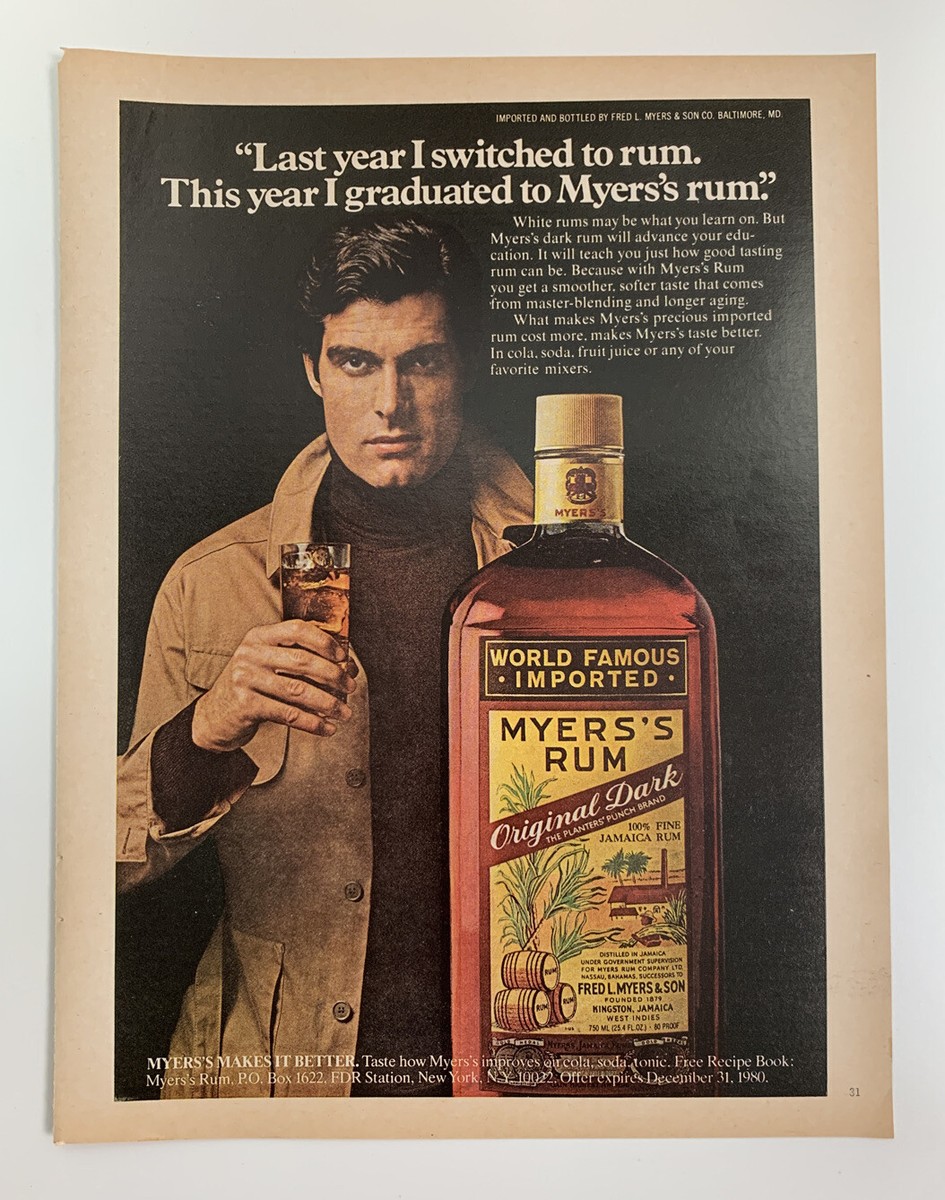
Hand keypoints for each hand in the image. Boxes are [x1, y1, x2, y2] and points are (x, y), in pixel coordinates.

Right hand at [191, 621, 356, 751]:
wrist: (212, 717)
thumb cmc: (249, 688)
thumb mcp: (264, 663)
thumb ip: (293, 657)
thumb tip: (343, 664)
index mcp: (258, 637)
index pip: (297, 630)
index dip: (325, 642)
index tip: (344, 657)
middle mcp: (250, 654)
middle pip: (303, 661)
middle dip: (334, 675)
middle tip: (351, 687)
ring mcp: (245, 679)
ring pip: (299, 691)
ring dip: (328, 703)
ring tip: (345, 712)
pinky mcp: (245, 705)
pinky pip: (288, 714)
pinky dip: (312, 723)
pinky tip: (327, 728)